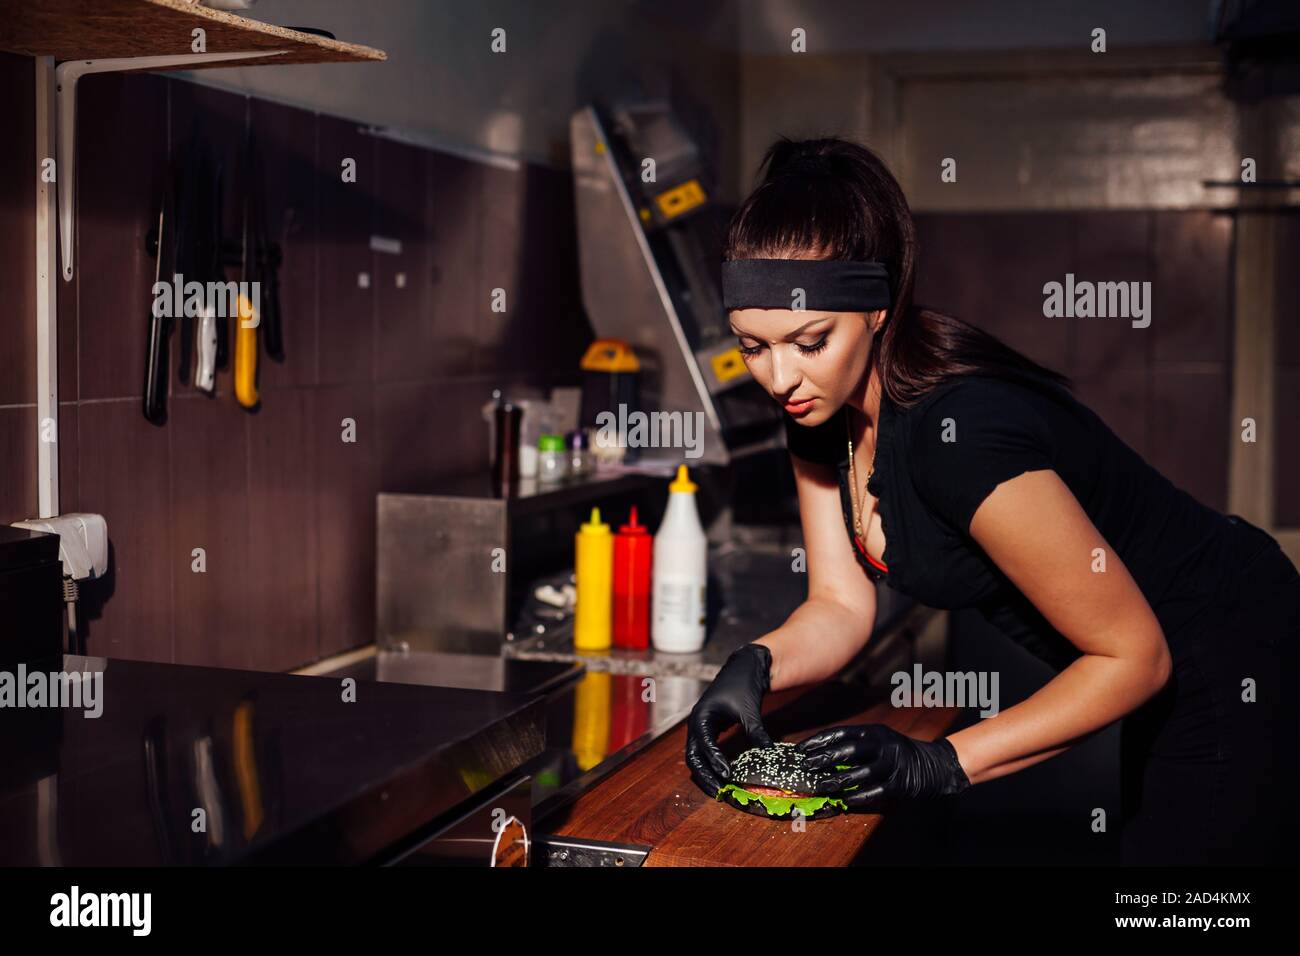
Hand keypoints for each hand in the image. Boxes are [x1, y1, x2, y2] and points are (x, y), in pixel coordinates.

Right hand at [685, 643, 774, 796]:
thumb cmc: (742, 685)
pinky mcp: (710, 729)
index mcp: (701, 716)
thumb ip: (756, 731)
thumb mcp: (749, 710)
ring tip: (721, 789)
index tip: (727, 776)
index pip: (703, 744)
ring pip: (697, 756)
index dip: (714, 761)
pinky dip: (712, 764)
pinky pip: (705, 752)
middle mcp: (696, 724)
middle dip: (705, 775)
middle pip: (693, 756)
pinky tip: (725, 775)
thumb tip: (768, 752)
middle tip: (720, 792)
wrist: (744, 667)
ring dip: (707, 773)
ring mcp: (701, 727)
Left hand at [795, 724, 969, 809]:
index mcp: (873, 731)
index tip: (800, 749)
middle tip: (806, 766)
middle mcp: (882, 744)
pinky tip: (845, 800)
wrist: (933, 765)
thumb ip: (854, 745)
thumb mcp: (877, 741)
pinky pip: (875, 791)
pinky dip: (859, 796)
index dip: (818, 741)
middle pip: (849, 750)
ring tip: (820, 786)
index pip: (841, 733)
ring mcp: (892, 763)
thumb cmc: (896, 753)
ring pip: (860, 772)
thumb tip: (820, 754)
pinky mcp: (900, 783)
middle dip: (824, 758)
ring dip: (838, 781)